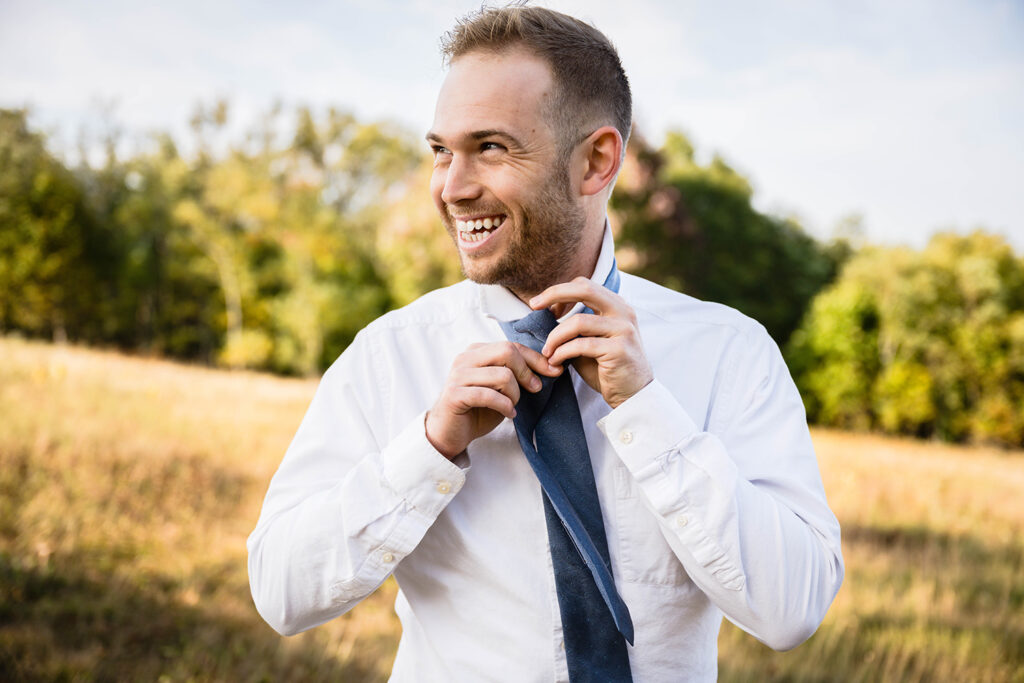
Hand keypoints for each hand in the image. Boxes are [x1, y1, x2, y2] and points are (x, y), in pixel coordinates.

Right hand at [425, 341, 561, 458]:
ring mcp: (458, 375)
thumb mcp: (500, 388)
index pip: (511, 346)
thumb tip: (549, 367)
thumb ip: (516, 374)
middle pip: (507, 351)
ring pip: (502, 375)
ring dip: (515, 394)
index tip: (554, 371)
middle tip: (535, 389)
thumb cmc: (478, 410)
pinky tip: (508, 414)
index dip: (536, 358)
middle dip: (527, 371)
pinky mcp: (455, 395)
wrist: (449, 433)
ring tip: (513, 406)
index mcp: (476, 352)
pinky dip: (505, 406)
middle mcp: (465, 359)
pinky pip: (489, 395)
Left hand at [529, 277, 653, 408]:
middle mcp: (623, 312)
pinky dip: (562, 352)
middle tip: (533, 305)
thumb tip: (545, 312)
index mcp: (617, 306)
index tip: (543, 306)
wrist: (633, 395)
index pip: (584, 285)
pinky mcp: (619, 350)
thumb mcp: (590, 341)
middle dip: (554, 294)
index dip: (560, 291)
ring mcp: (624, 330)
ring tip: (547, 351)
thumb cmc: (607, 368)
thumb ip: (575, 326)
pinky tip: (555, 362)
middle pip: (584, 289)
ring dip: (555, 337)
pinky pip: (581, 345)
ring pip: (578, 322)